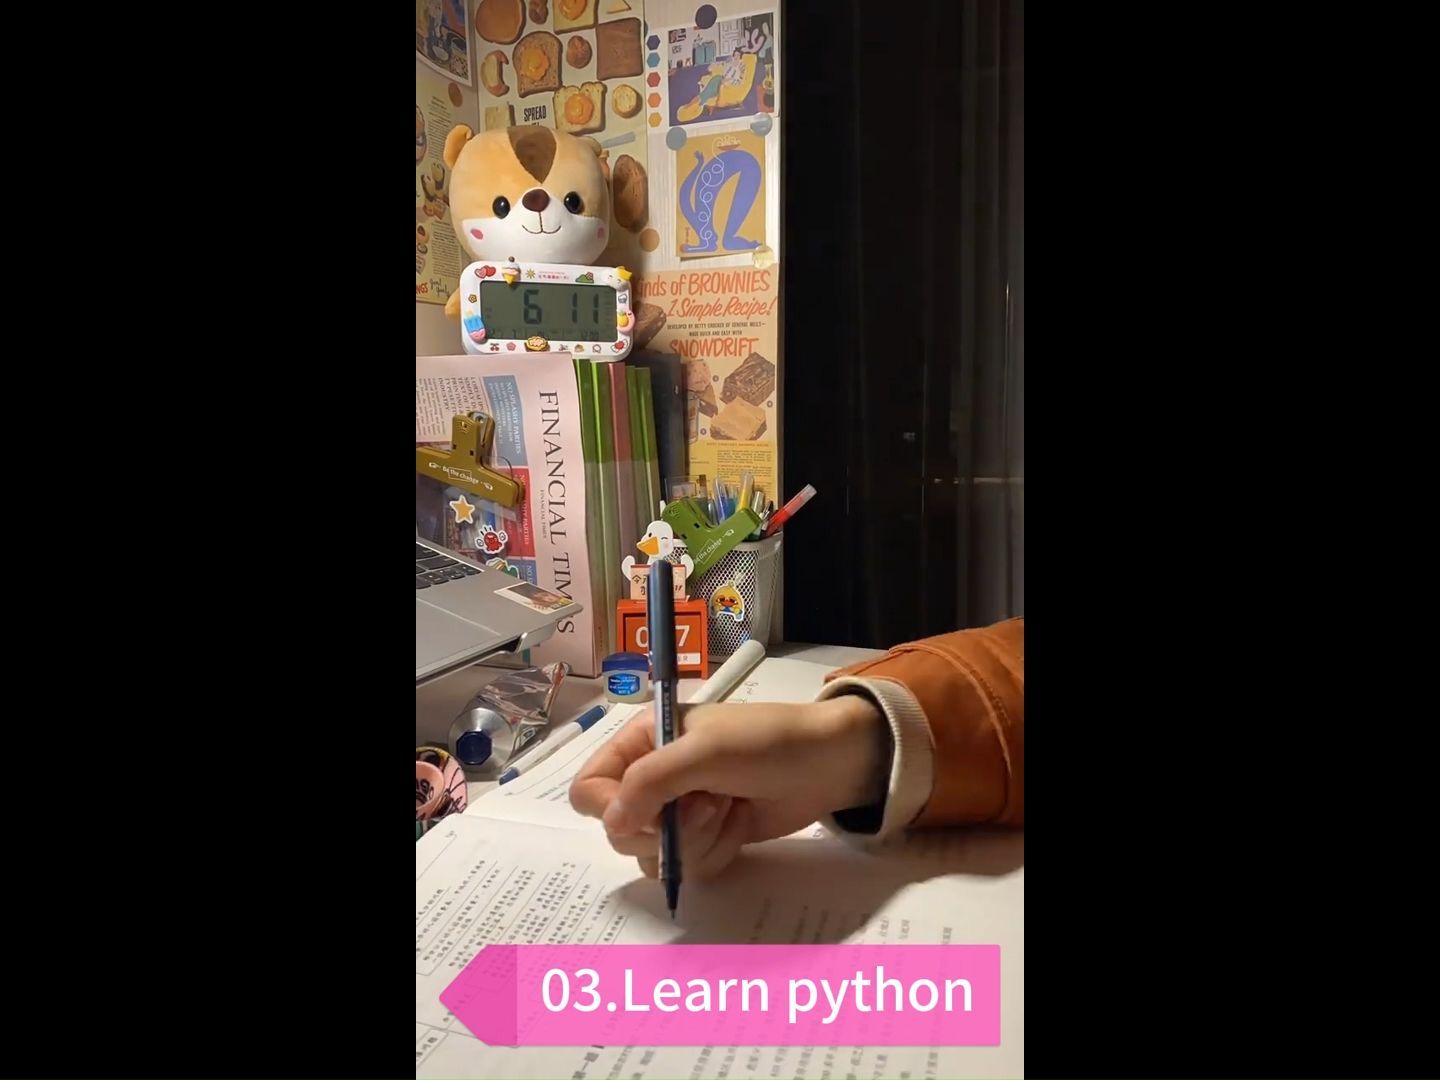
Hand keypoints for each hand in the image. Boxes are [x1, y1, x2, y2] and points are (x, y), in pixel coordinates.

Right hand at [568, 696, 888, 879]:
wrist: (831, 763)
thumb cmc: (768, 742)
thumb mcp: (706, 751)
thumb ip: (651, 782)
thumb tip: (612, 822)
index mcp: (642, 741)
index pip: (590, 788)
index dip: (612, 809)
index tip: (653, 814)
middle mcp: (653, 776)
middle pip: (620, 830)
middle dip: (668, 828)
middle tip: (708, 805)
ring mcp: (680, 811)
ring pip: (654, 856)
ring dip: (695, 842)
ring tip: (729, 809)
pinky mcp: (706, 837)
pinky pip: (687, 867)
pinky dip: (715, 852)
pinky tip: (740, 824)